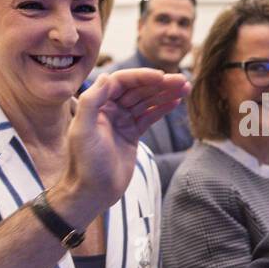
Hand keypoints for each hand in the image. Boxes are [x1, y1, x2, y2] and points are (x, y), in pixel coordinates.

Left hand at [52, 69, 187, 218]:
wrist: (92, 191)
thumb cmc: (85, 164)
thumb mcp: (83, 131)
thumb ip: (91, 101)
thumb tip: (106, 76)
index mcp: (97, 104)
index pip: (122, 82)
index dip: (142, 76)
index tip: (162, 77)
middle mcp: (110, 109)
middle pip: (138, 89)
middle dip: (160, 84)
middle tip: (181, 80)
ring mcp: (122, 122)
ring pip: (146, 101)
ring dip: (165, 94)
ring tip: (185, 88)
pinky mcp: (132, 134)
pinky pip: (149, 117)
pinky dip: (162, 108)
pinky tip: (176, 102)